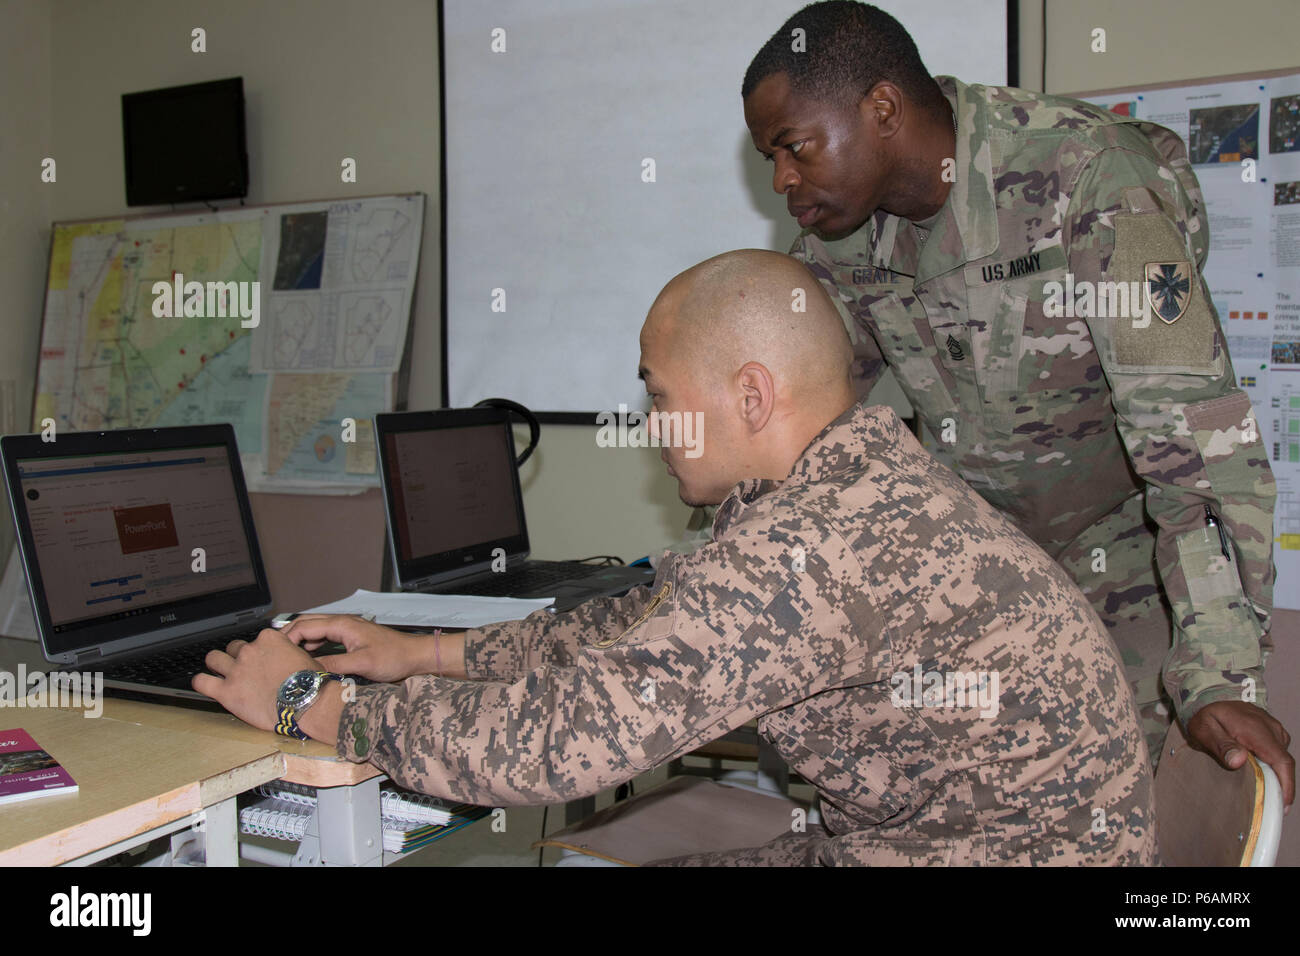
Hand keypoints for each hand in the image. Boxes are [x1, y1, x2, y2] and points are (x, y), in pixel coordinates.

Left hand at [192, 629, 318, 731]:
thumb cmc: (310, 683)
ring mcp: (236, 670)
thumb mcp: (304, 656)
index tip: (263, 659)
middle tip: (245, 668)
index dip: (259, 650)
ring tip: (222, 672)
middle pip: (234, 647)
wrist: (306, 703)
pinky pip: (201, 682)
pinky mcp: (226, 691)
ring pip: (214, 658)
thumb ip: (288, 651)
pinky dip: (201, 682)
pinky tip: (205, 684)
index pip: (256, 639)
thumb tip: (287, 655)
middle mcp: (249, 651)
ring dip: (217, 664)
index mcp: (268, 639)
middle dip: (238, 656)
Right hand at [280, 613, 433, 682]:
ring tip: (286, 657)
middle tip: (274, 653)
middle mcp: (343, 624)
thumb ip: (334, 665)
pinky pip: (325, 639)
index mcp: (343, 625)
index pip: (305, 626)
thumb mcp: (362, 664)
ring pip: (315, 631)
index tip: (275, 652)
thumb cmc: (395, 657)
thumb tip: (309, 671)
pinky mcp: (351, 640)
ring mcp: (347, 631)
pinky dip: (312, 646)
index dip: (287, 638)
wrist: (414, 657)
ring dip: (300, 641)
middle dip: (288, 636)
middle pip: (307, 624)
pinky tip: (308, 659)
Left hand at [1185, 701, 1294, 807]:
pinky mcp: (1273, 732)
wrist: (1209, 696)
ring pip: (1281, 759)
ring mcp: (1274, 729)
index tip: (1282, 804)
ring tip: (1264, 794)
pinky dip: (1273, 767)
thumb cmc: (1205, 715)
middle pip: (1284, 763)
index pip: (1281, 760)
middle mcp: (1271, 728)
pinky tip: (1261, 776)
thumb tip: (1239, 760)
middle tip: (1270, 807)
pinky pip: (1277, 752)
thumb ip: (1221, 745)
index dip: (1286, 784)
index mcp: (1256, 729)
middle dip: (1281, 786)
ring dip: (1276, 776)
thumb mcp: (1204, 729)